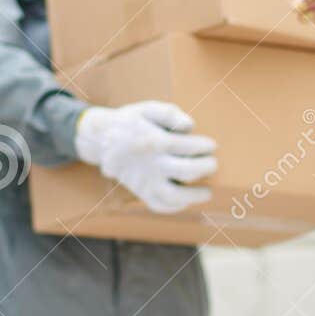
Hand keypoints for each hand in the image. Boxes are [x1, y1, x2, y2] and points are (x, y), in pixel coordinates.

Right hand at [75, 100, 217, 213]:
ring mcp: (144, 181)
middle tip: (213, 164)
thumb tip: (189, 126)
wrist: (101, 139)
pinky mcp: (140, 191)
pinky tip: (186, 201)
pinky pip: (158, 205)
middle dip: (205, 168)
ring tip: (207, 192)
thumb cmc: (131, 121)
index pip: (187, 146)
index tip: (211, 146)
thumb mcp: (147, 108)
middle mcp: (151, 164)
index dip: (204, 147)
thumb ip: (170, 113)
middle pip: (185, 171)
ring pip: (173, 195)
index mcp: (154, 141)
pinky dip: (174, 207)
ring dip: (194, 196)